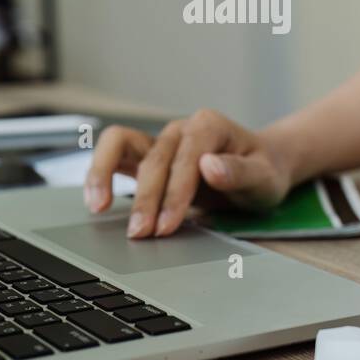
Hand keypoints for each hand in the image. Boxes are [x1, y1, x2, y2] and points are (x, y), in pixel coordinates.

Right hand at [84, 109, 294, 237]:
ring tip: (97, 206)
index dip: (174, 193)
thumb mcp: (264, 176)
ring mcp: (160, 141)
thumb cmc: (263, 171)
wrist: (260, 168)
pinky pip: (115, 156)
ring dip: (104, 174)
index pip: (185, 158)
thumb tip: (209, 166)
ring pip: (119, 143)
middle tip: (141, 234)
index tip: (167, 225)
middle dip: (145, 198)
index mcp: (208, 126)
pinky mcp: (147, 157)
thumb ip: (239, 172)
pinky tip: (96, 201)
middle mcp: (180, 129)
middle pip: (153, 159)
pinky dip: (100, 174)